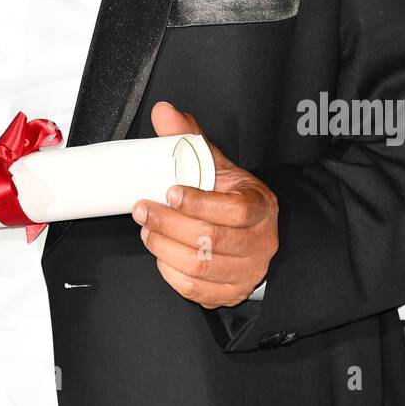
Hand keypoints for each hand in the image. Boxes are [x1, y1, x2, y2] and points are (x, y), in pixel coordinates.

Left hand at [132, 102, 278, 307]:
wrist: (253, 234)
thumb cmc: (233, 197)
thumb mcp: (219, 165)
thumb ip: (190, 139)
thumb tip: (163, 112)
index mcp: (260, 206)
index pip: (235, 211)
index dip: (199, 203)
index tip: (171, 192)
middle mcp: (259, 242)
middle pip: (210, 240)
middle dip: (168, 224)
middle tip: (144, 210)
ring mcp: (246, 271)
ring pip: (200, 267)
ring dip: (164, 247)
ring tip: (148, 229)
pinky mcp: (229, 293)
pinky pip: (194, 290)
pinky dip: (170, 272)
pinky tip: (160, 253)